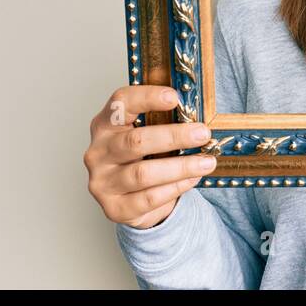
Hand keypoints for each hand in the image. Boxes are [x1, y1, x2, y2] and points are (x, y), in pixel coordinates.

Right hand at [84, 85, 217, 228]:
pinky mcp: (114, 208)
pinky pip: (149, 198)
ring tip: (206, 162)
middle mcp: (98, 152)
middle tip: (202, 134)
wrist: (133, 199)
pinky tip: (192, 179)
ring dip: (181, 167)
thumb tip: (197, 116)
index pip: (120, 103)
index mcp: (105, 124)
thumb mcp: (149, 133)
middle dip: (174, 137)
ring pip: (143, 173)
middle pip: (135, 141)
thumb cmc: (145, 157)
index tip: (174, 98)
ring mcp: (102, 182)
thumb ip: (164, 121)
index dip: (147, 97)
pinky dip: (175, 187)